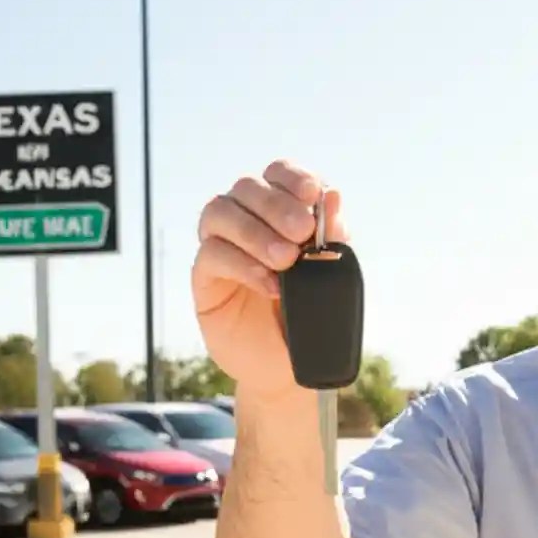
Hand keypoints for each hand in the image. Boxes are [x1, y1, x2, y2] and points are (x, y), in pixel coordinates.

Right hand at [192, 160, 349, 395]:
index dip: (292, 177)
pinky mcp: (205, 277)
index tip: (312, 193)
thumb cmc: (310, 312)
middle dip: (276, 205)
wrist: (288, 365)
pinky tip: (271, 285)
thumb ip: (331, 235)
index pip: (276, 173)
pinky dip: (243, 266)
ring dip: (255, 232)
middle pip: (246, 188)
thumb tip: (332, 194)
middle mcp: (245, 220)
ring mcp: (220, 244)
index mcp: (278, 211)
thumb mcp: (329, 273)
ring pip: (220, 213)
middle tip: (303, 233)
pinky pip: (211, 255)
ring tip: (286, 260)